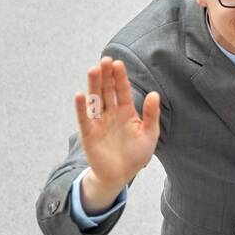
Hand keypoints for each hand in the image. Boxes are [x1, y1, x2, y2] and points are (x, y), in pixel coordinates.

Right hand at [74, 57, 159, 206]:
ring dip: (94, 85)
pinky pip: (84, 118)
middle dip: (106, 75)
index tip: (118, 63)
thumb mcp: (149, 133)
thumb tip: (154, 94)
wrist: (121, 174)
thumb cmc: (136, 154)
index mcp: (126, 111)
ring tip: (93, 70)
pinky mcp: (89, 134)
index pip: (122, 90)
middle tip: (106, 59)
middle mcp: (111, 113)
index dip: (120, 77)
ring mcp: (99, 122)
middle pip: (107, 90)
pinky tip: (80, 95)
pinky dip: (82, 107)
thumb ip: (151, 115)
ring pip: (95, 100)